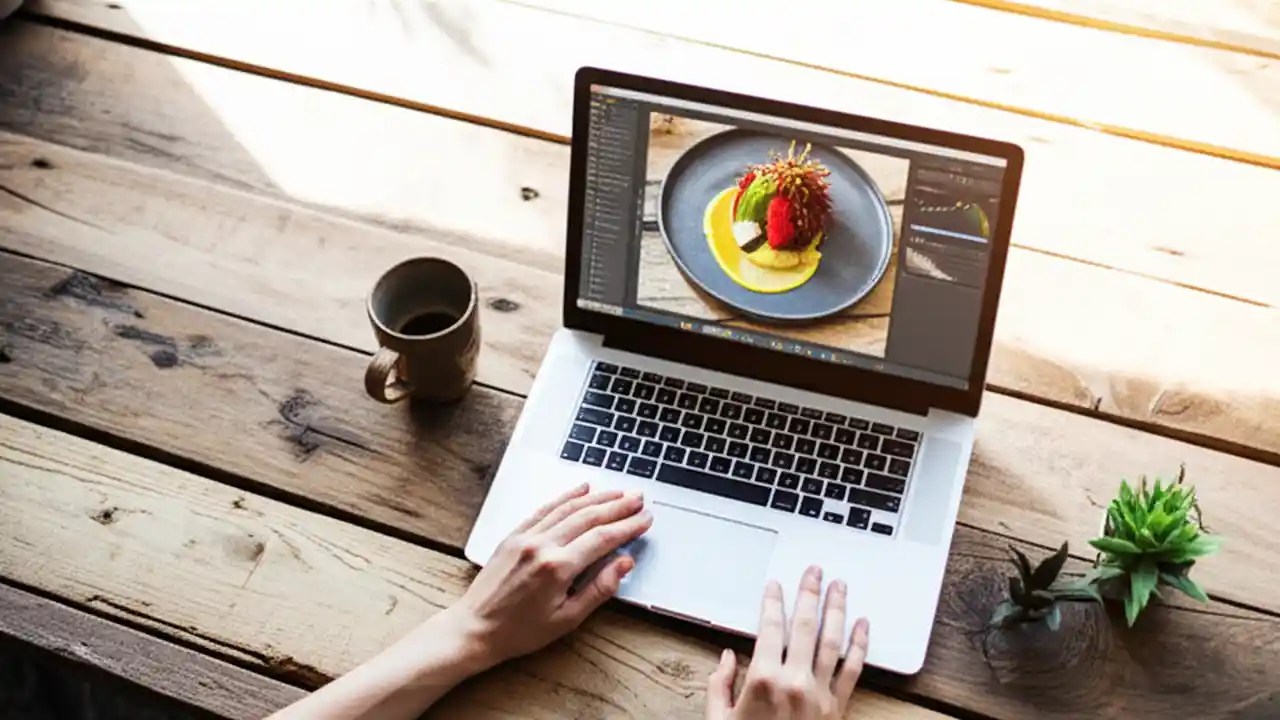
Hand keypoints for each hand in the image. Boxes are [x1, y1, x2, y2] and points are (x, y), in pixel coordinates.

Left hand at [442, 484, 651, 669]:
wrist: (475, 628)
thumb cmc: (520, 631)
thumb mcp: (567, 620)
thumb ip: (599, 589)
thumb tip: (624, 563)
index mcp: (558, 568)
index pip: (602, 538)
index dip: (627, 527)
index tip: (645, 519)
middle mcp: (542, 545)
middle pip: (588, 517)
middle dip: (618, 506)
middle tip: (639, 499)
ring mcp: (526, 537)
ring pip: (568, 508)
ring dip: (597, 497)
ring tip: (619, 492)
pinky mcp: (514, 534)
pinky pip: (545, 509)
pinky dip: (565, 496)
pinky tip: (581, 489)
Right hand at [706, 566, 868, 719]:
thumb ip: (718, 687)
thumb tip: (726, 659)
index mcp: (763, 680)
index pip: (769, 628)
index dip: (772, 602)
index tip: (774, 586)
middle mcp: (795, 682)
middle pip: (805, 626)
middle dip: (809, 594)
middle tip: (814, 571)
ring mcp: (820, 695)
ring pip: (832, 642)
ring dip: (837, 610)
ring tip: (839, 586)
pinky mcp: (837, 709)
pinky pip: (852, 670)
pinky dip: (860, 645)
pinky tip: (863, 625)